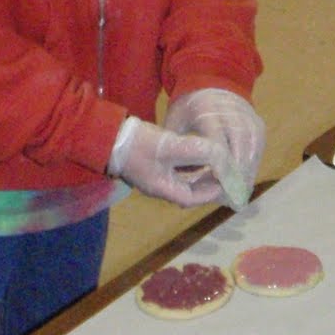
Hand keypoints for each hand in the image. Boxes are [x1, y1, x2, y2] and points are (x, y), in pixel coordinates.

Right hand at [106, 117, 227, 207]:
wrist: (109, 135)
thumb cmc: (139, 145)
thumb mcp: (169, 146)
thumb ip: (195, 150)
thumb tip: (219, 154)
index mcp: (162, 188)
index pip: (191, 198)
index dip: (209, 192)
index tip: (224, 183)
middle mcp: (159, 185)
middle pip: (188, 190)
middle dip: (206, 184)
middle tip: (223, 175)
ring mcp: (155, 175)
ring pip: (182, 179)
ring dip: (198, 173)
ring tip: (215, 164)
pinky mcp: (152, 164)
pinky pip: (175, 169)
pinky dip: (189, 164)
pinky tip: (198, 154)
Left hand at [164, 88, 265, 206]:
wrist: (211, 82)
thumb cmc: (189, 109)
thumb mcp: (175, 125)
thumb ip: (178, 154)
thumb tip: (182, 190)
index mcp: (208, 113)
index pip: (218, 146)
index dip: (219, 170)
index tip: (216, 191)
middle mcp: (233, 115)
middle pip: (239, 151)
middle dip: (234, 178)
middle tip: (228, 200)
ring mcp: (248, 119)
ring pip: (252, 152)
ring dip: (245, 175)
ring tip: (237, 196)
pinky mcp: (258, 124)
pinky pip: (258, 149)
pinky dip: (251, 167)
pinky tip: (244, 182)